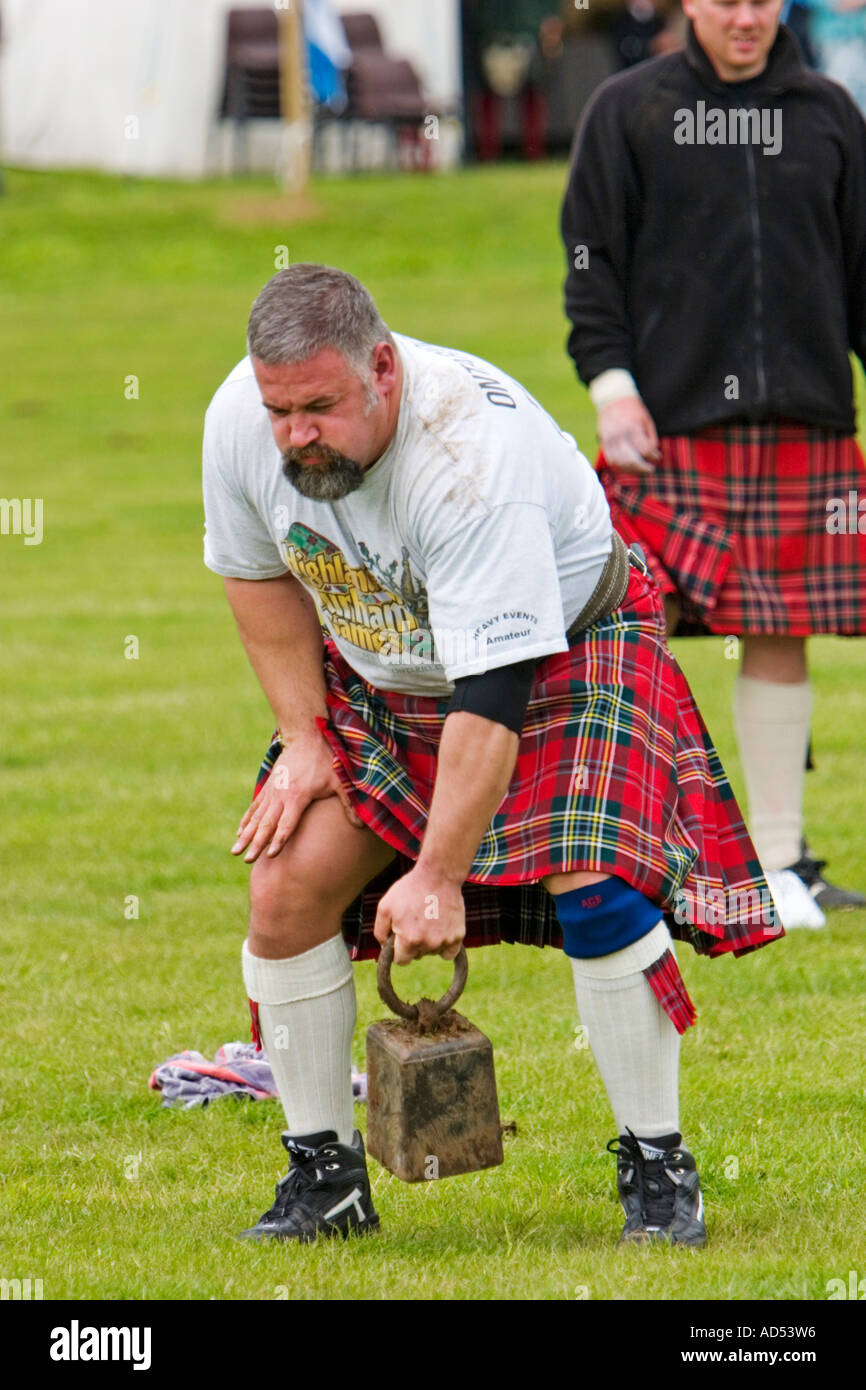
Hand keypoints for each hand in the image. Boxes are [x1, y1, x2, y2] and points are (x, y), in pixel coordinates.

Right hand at [231, 732, 362, 861]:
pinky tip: (240, 833)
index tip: (270, 855)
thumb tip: (362, 826)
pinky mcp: (268, 787)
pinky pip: (254, 807)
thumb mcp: (340, 780)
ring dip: (246, 835)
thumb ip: (348, 803)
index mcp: (297, 796)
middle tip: (246, 859)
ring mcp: (272, 791)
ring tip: (235, 851)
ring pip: (256, 817)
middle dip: (256, 843)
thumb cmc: (325, 760)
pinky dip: (247, 820)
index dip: (279, 840)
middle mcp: (281, 796)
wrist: (305, 736)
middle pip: (266, 824)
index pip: (286, 823)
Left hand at [373, 865, 465, 963]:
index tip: (400, 938)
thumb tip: (384, 947)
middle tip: (415, 922)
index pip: (401, 961)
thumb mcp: (385, 907)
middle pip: (417, 956)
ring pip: (432, 953)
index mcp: (408, 940)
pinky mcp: (458, 936)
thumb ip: (380, 932)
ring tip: (428, 920)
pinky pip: (449, 952)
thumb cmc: (410, 889)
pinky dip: (445, 945)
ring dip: (429, 943)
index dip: (398, 950)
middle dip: (413, 944)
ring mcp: (445, 941)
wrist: (438, 875)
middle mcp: (428, 945)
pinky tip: (440, 930)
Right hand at [598, 396, 659, 474]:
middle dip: (643, 468)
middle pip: (632, 460)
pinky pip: (611, 461)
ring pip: (621, 463)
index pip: (645, 450)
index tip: (658, 457)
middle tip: (651, 470)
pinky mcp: (604, 443)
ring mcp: (610, 441)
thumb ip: (651, 438)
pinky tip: (629, 467)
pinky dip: (621, 467)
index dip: (653, 456)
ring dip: (632, 470)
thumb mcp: (647, 420)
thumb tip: (653, 456)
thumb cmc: (633, 410)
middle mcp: (620, 435)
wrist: (613, 400)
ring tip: (640, 470)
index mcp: (633, 427)